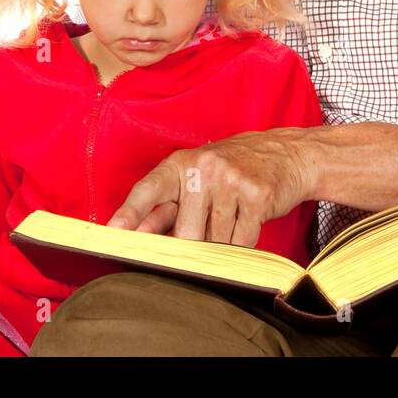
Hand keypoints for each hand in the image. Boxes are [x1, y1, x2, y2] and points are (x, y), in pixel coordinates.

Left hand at [107, 128, 312, 248]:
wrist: (285, 154)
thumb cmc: (230, 172)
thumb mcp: (193, 183)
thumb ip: (164, 211)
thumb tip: (134, 237)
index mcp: (179, 164)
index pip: (147, 191)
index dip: (129, 214)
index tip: (112, 234)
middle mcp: (202, 168)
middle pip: (186, 234)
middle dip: (196, 243)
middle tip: (209, 226)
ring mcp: (231, 180)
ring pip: (216, 241)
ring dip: (223, 242)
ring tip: (232, 217)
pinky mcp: (257, 195)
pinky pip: (242, 241)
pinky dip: (244, 243)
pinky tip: (247, 221)